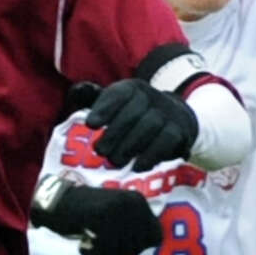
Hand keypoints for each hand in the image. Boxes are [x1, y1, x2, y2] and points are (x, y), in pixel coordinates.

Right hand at [30, 174, 161, 254]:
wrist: (56, 202)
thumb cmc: (86, 213)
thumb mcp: (117, 214)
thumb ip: (137, 227)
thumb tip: (157, 241)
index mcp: (138, 201)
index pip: (156, 236)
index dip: (138, 246)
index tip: (118, 243)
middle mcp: (132, 202)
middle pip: (139, 245)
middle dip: (121, 251)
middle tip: (101, 245)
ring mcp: (117, 208)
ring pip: (124, 248)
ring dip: (106, 253)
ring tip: (92, 244)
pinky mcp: (100, 215)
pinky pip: (107, 247)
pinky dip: (94, 252)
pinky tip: (84, 244)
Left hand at [83, 78, 197, 171]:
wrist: (173, 119)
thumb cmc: (133, 115)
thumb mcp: (114, 105)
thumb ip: (93, 100)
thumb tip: (76, 92)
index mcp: (131, 89)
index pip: (118, 94)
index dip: (104, 108)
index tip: (90, 124)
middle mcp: (150, 96)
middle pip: (133, 112)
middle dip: (114, 133)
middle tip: (100, 151)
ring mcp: (167, 112)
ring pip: (150, 125)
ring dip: (130, 145)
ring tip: (115, 161)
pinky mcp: (179, 130)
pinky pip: (166, 140)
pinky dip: (151, 154)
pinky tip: (138, 166)